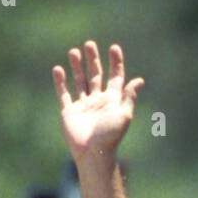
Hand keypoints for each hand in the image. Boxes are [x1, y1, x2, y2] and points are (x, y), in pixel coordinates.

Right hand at [53, 41, 144, 161]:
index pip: (115, 78)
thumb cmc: (111, 135)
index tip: (114, 48)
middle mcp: (98, 101)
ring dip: (77, 66)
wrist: (94, 153)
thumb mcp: (124, 114)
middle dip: (93, 60)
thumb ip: (128, 96)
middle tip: (90, 44)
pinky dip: (60, 82)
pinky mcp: (69, 112)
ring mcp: (83, 106)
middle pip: (95, 75)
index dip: (116, 63)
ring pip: (80, 81)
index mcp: (112, 101)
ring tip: (74, 51)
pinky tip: (58, 69)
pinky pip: (63, 94)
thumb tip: (139, 80)